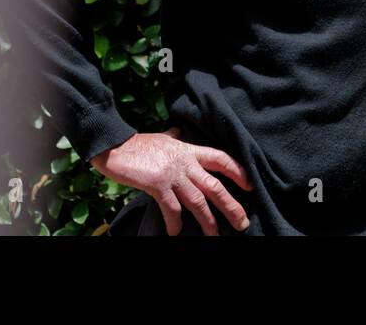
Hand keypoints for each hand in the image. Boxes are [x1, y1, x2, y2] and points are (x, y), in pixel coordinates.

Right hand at [90, 127, 253, 235]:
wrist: (115, 146)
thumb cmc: (139, 143)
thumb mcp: (164, 136)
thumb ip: (175, 136)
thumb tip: (180, 130)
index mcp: (190, 150)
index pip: (221, 159)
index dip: (238, 172)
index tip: (250, 185)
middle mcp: (186, 162)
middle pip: (215, 186)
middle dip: (231, 206)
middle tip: (242, 222)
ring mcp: (173, 174)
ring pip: (198, 201)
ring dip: (208, 221)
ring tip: (214, 235)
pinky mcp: (157, 185)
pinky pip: (172, 209)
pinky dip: (175, 223)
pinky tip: (176, 233)